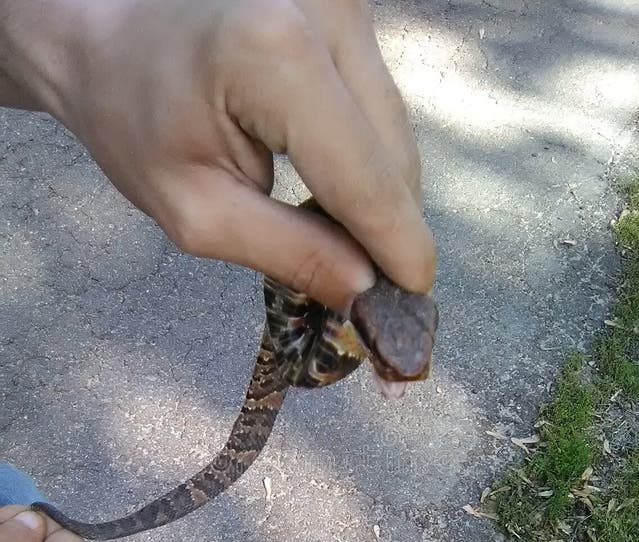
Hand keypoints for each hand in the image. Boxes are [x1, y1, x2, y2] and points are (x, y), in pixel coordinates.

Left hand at [0, 0, 434, 311]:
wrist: (104, 27)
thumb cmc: (130, 116)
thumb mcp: (194, 208)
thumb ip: (286, 252)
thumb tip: (364, 288)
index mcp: (276, 57)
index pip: (365, 177)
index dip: (397, 245)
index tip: (415, 296)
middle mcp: (325, 11)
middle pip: (391, 152)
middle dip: (391, 226)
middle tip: (378, 286)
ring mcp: (340, 0)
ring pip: (393, 128)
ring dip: (382, 192)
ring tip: (348, 238)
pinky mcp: (343, 5)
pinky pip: (378, 103)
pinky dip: (368, 156)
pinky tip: (339, 188)